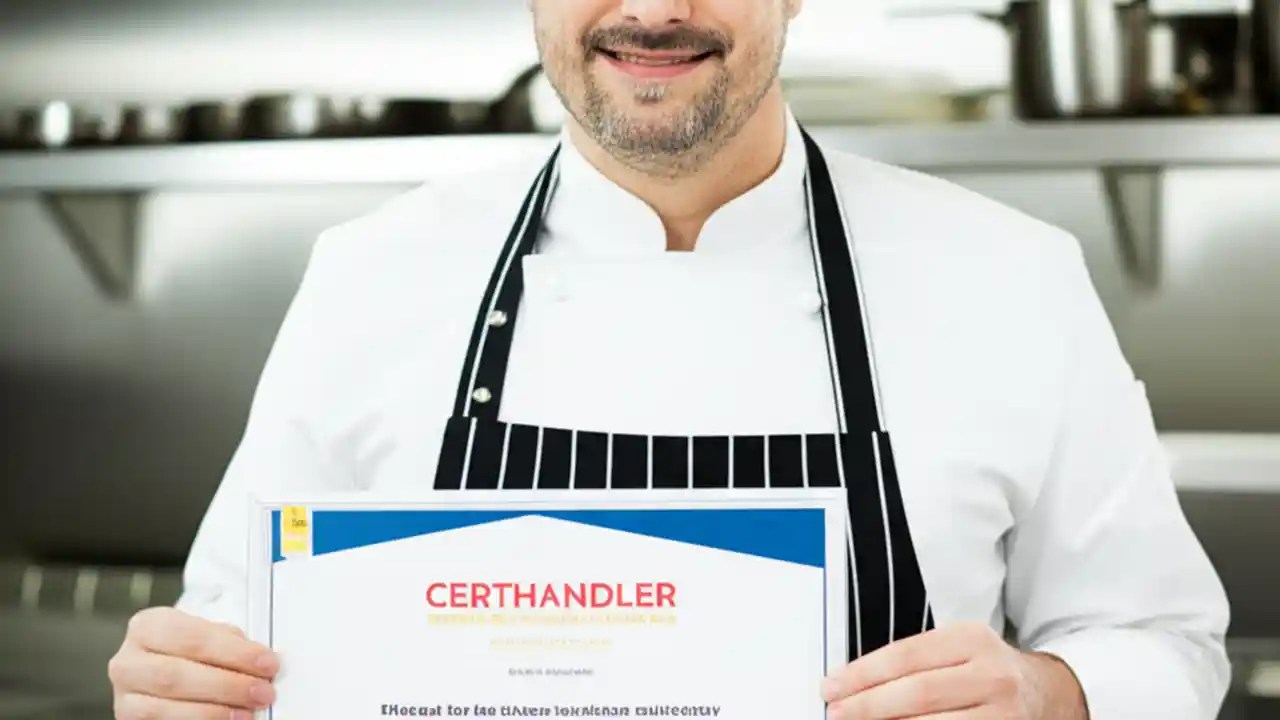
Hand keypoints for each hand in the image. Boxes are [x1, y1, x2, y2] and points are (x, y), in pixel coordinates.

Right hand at [109, 607, 278, 719]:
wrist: (162, 678)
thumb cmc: (189, 654)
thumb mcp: (206, 638)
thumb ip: (228, 643)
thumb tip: (260, 659)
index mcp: (148, 627)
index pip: (192, 636)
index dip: (233, 652)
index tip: (267, 662)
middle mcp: (128, 661)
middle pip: (176, 674)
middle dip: (227, 685)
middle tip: (262, 691)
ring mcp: (124, 696)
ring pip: (163, 708)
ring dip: (213, 712)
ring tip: (247, 712)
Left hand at [820, 623, 1086, 718]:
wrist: (1049, 693)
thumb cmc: (986, 670)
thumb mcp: (957, 649)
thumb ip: (914, 662)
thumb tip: (853, 685)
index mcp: (971, 639)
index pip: (905, 656)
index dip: (862, 674)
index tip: (831, 687)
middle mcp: (990, 675)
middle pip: (917, 692)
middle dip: (868, 705)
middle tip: (836, 712)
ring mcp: (1003, 713)